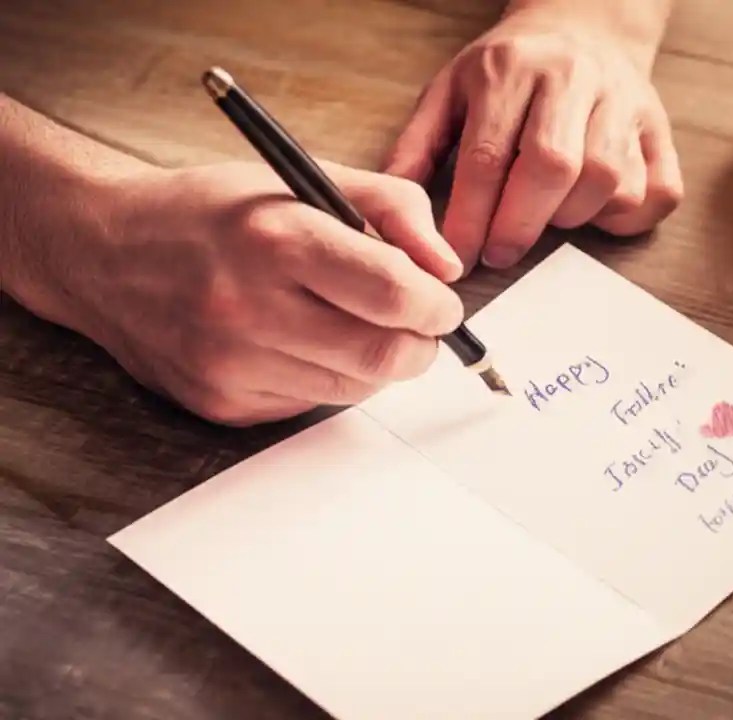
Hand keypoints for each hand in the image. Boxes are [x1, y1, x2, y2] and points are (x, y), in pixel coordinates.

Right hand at [44, 162, 464, 425]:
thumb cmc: (212, 211)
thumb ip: (392, 207)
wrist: (102, 250)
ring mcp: (230, 364)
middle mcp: (247, 306)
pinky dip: (328, 377)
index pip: (395, 294)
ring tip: (355, 324)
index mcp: (275, 238)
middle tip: (419, 325)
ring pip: (355, 388)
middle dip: (421, 345)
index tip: (442, 300)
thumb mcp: (303, 177)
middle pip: (385, 356)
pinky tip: (302, 342)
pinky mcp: (222, 403)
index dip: (438, 305)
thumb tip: (447, 268)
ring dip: (377, 363)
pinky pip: (311, 405)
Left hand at [383, 4, 684, 272]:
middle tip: (501, 253)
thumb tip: (392, 209)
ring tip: (547, 219)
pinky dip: (629, 217)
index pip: (489, 156)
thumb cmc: (511, 69)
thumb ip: (419, 145)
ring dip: (574, 218)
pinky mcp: (659, 127)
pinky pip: (658, 189)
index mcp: (510, 69)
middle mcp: (573, 78)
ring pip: (610, 180)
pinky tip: (597, 212)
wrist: (583, 23)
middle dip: (521, 224)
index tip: (458, 255)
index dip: (471, 218)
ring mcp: (624, 101)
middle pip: (554, 166)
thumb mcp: (451, 89)